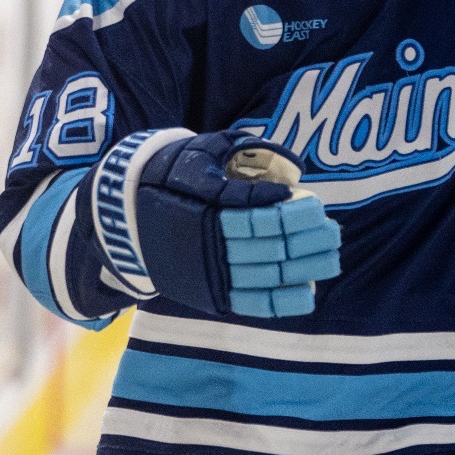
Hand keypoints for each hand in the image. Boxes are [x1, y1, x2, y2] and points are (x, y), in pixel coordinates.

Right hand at [94, 129, 342, 317]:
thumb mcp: (200, 152)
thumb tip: (291, 163)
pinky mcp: (206, 294)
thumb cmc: (170, 175)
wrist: (121, 220)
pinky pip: (247, 302)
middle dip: (304, 239)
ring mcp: (205, 271)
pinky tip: (307, 293)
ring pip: (261, 274)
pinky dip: (278, 301)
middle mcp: (204, 241)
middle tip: (333, 233)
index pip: (250, 210)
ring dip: (301, 269)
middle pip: (264, 243)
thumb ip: (243, 152)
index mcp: (202, 204)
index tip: (313, 204)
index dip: (284, 209)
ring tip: (331, 260)